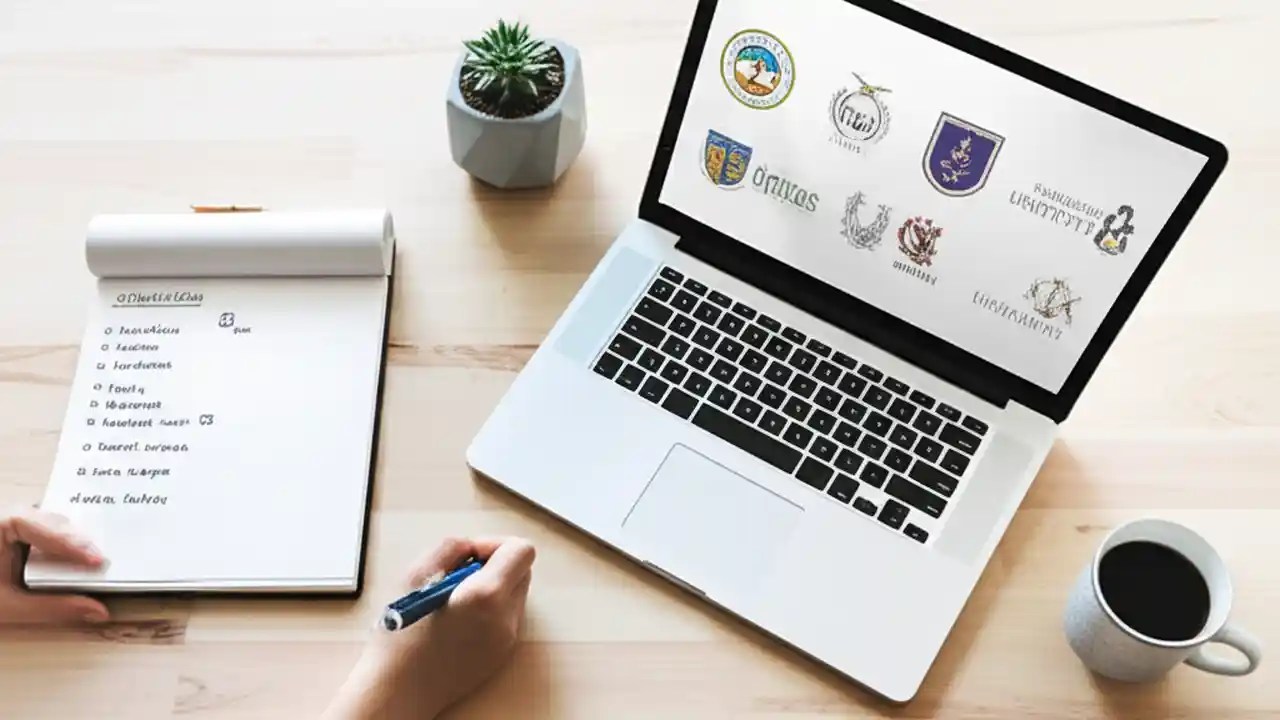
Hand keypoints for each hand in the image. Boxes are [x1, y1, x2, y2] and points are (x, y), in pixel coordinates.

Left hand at [0, 507, 108, 624]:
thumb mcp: (8, 606)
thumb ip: (53, 607)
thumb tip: (95, 610)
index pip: (44, 527)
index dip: (73, 544)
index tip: (97, 561)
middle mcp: (5, 513)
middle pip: (52, 521)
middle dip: (77, 542)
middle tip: (100, 563)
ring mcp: (9, 518)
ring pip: (50, 522)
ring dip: (70, 542)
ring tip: (90, 563)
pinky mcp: (12, 528)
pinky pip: (43, 528)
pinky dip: (59, 542)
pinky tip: (73, 558)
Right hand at [324, 536, 535, 719]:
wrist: (398, 690)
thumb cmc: (400, 634)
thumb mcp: (416, 575)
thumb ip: (451, 547)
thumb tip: (471, 546)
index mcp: (486, 595)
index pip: (521, 550)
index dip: (495, 544)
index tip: (470, 555)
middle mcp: (505, 618)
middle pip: (522, 572)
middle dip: (495, 565)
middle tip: (459, 575)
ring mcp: (506, 640)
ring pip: (514, 595)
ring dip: (492, 587)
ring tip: (454, 600)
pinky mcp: (501, 655)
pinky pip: (506, 619)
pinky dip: (488, 611)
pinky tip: (457, 620)